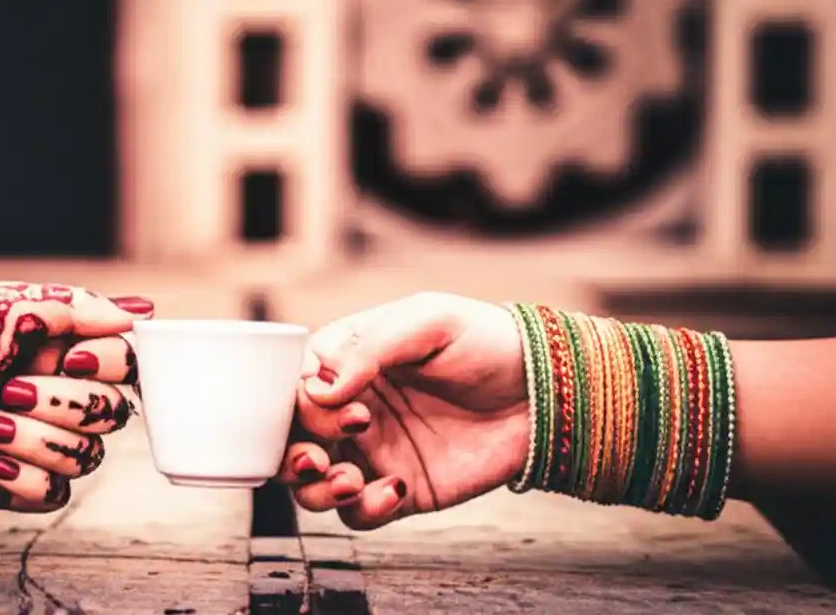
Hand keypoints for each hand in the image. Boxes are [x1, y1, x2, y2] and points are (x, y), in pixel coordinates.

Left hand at [0, 281, 152, 511]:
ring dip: (41, 439)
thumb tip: (140, 314)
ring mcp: (31, 440)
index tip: (71, 355)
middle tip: (9, 388)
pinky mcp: (6, 483)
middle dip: (67, 402)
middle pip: (114, 414)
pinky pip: (55, 494)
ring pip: (88, 456)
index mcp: (55, 347)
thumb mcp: (6, 306)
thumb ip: (77, 310)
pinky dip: (30, 477)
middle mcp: (51, 394)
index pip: (126, 365)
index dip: (112, 366)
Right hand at [278, 292, 529, 528]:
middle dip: (294, 454)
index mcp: (347, 363)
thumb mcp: (428, 321)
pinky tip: (394, 490)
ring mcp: (372, 452)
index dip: (300, 405)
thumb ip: (370, 346)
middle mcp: (350, 409)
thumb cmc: (484, 341)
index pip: (293, 387)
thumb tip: (321, 388)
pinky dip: (364, 510)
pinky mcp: (400, 491)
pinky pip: (360, 513)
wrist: (545, 390)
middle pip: (290, 440)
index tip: (343, 409)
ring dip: (316, 490)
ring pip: (313, 484)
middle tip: (322, 457)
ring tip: (349, 481)